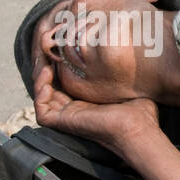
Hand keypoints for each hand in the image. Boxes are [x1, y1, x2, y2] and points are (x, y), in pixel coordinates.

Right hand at [32, 62, 158, 157]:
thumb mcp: (129, 88)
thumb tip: (128, 59)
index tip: (62, 50)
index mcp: (89, 104)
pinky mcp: (63, 123)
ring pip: (43, 97)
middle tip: (48, 50)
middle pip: (51, 88)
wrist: (138, 128)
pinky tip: (47, 75)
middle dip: (47, 68)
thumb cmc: (141, 114)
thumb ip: (122, 76)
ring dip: (40, 77)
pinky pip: (41, 109)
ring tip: (45, 61)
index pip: (67, 84)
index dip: (61, 67)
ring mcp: (68, 118)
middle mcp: (76, 111)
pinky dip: (39, 92)